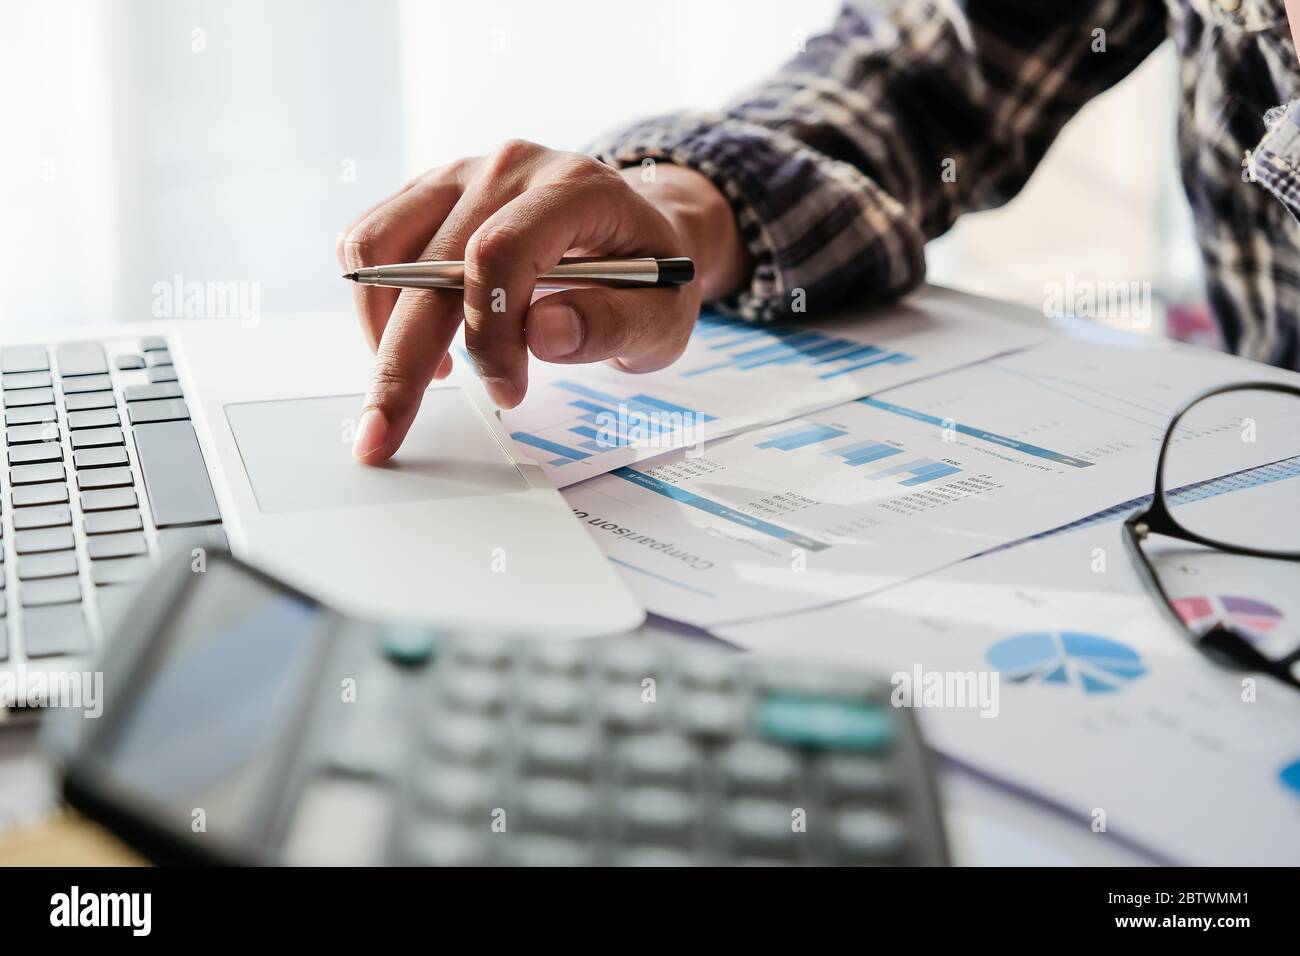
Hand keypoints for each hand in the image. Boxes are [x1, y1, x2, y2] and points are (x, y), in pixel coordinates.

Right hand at [337, 139, 748, 462]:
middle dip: (402, 359)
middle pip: (426, 262)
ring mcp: (463, 174)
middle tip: (385, 432)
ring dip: (382, 328)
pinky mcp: (433, 192)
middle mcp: (508, 169)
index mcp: (573, 188)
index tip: (509, 392)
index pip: (498, 253)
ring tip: (428, 378)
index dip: (490, 334)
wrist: (643, 229)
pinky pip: (372, 240)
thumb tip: (540, 333)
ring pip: (379, 247)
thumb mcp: (663, 315)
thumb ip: (612, 325)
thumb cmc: (653, 277)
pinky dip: (378, 300)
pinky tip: (421, 342)